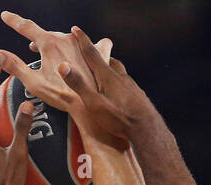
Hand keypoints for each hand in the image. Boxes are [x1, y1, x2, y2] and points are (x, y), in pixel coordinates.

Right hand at [0, 11, 110, 113]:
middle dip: (39, 41)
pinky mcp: (99, 53)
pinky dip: (88, 46)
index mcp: (49, 43)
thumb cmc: (61, 96)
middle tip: (32, 48)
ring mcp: (84, 44)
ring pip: (67, 39)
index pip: (27, 27)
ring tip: (56, 55)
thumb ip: (14, 66)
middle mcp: (67, 38)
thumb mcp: (33, 82)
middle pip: (48, 35)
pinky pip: (93, 44)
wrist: (91, 105)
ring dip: (59, 44)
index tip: (5, 16)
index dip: (14, 21)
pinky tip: (88, 50)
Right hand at [55, 27, 153, 148]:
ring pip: (118, 71)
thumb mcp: (94, 104)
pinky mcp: (137, 95)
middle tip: (90, 53)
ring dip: (110, 68)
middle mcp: (120, 77)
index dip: (82, 40)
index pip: (92, 53)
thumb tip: (63, 66)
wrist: (147, 129)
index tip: (75, 29)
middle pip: (108, 60)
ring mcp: (131, 85)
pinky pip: (126, 84)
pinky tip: (118, 92)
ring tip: (103, 72)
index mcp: (107, 76)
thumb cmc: (119, 119)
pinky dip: (118, 83)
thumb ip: (79, 85)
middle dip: (98, 55)